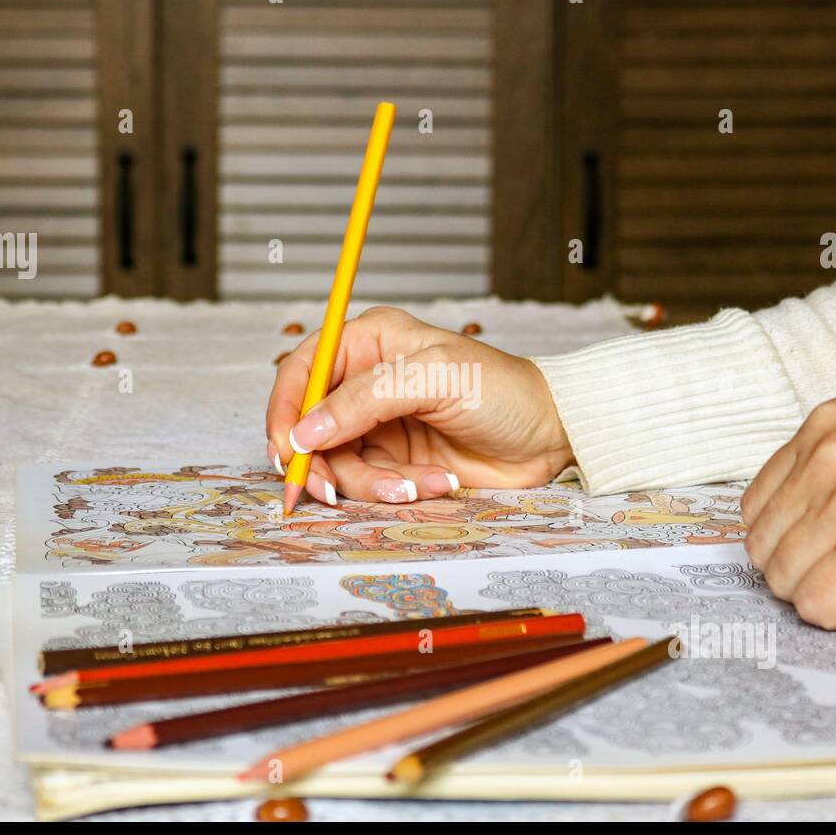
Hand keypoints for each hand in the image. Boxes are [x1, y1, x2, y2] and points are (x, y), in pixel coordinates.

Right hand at [266, 307, 573, 504]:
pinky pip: (370, 485)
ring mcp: (378, 426)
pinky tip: (435, 484)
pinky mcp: (395, 463)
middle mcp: (366, 383)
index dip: (285, 411)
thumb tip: (306, 431)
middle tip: (329, 491)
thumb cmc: (503, 390)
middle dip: (320, 463)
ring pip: (338, 464)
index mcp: (370, 342)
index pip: (301, 371)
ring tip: (417, 484)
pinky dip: (396, 492)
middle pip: (308, 427)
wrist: (550, 436)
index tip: (286, 450)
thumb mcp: (433, 379)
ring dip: (372, 484)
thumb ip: (365, 401)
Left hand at [741, 396, 835, 629]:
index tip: (829, 552)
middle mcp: (829, 455)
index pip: (756, 508)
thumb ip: (831, 480)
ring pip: (786, 582)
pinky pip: (820, 605)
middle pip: (764, 548)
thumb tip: (797, 545)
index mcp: (826, 426)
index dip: (791, 543)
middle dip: (807, 573)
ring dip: (830, 595)